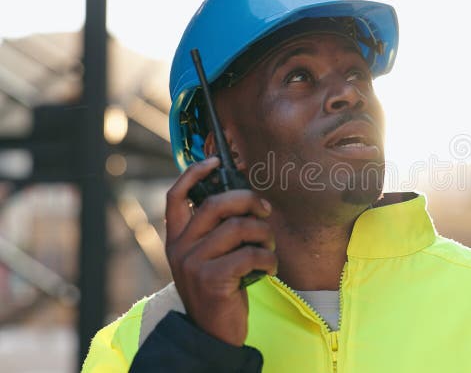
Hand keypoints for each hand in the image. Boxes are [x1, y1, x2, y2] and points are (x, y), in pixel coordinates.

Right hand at [165, 156, 276, 345]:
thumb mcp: (208, 258)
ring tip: (270, 246)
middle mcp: (180, 248)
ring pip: (238, 228)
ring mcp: (193, 263)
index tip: (215, 161)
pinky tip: (270, 267)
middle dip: (248, 201)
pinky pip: (249, 254)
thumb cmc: (219, 290)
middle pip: (216, 204)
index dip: (194, 173)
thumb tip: (245, 200)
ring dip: (264, 234)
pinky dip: (268, 258)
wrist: (212, 334)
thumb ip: (215, 232)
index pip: (176, 196)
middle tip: (266, 210)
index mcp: (177, 239)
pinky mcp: (212, 279)